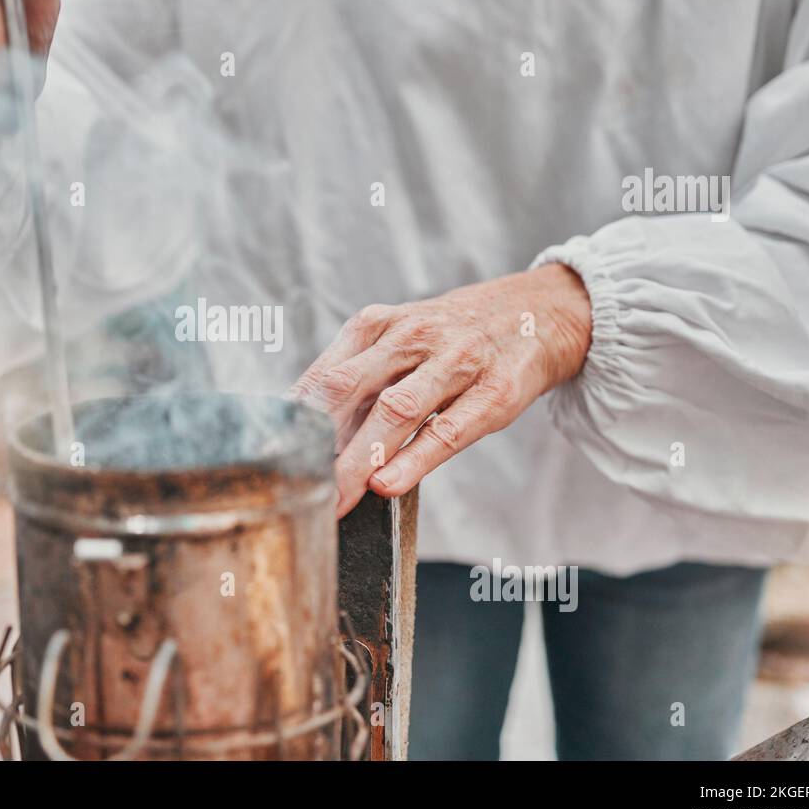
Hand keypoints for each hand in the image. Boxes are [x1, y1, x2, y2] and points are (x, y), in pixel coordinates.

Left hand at [288, 264, 591, 516]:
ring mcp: (455, 362)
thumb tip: (300, 428)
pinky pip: (448, 430)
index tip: (270, 458)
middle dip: (318, 445)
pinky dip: (415, 458)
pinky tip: (388, 483)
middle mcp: (412, 337)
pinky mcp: (494, 392)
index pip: (323, 375)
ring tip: (335, 496)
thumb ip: (354, 376)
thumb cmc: (453, 338)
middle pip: (350, 393)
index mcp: (377, 325)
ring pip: (396, 410)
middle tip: (294, 488)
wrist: (538, 312)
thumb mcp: (399, 337)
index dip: (293, 421)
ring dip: (359, 459)